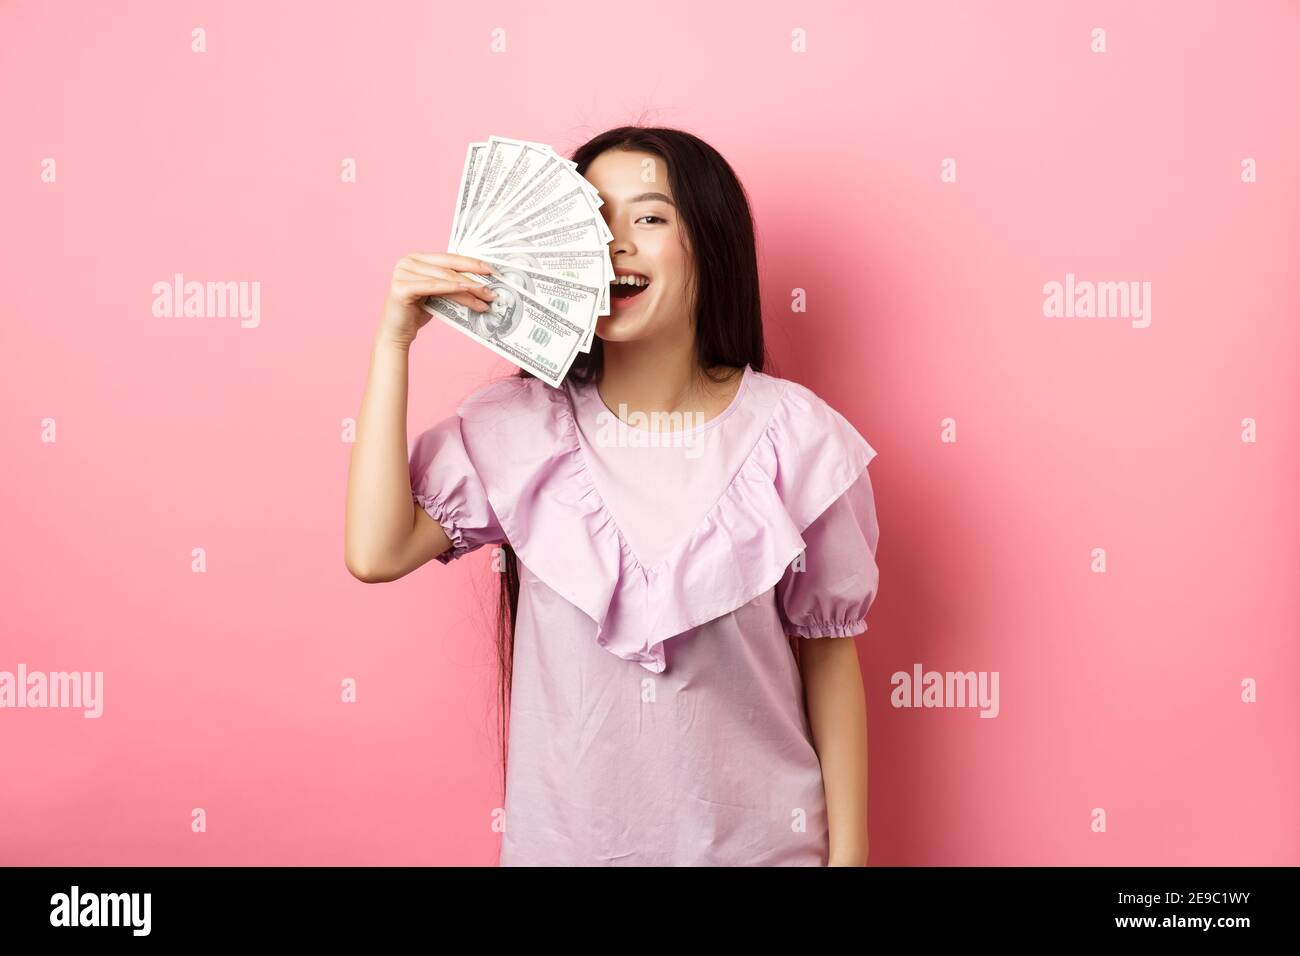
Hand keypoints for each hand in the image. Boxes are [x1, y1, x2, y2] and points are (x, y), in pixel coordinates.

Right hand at [378, 251, 496, 346]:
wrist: (396, 333)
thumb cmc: (417, 313)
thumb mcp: (438, 294)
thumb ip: (452, 284)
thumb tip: (482, 283)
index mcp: (416, 258)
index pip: (449, 258)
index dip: (471, 262)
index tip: (492, 270)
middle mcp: (407, 261)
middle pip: (448, 268)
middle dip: (473, 278)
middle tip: (492, 289)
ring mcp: (402, 272)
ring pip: (444, 279)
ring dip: (468, 289)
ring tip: (485, 298)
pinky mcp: (400, 287)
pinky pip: (432, 286)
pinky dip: (451, 289)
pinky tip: (467, 292)